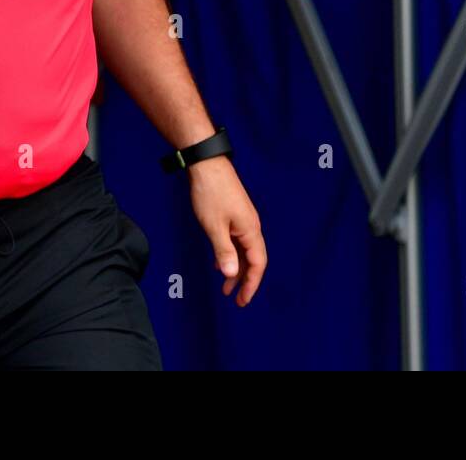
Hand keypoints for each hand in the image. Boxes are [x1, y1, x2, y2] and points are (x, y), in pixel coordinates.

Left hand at [188, 157, 265, 305]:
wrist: (207, 165)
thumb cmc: (211, 193)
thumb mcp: (214, 227)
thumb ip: (224, 252)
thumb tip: (231, 275)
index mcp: (250, 230)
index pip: (257, 264)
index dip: (251, 284)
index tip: (242, 300)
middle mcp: (251, 226)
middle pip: (253, 259)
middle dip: (244, 280)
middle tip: (234, 299)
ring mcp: (243, 219)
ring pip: (244, 250)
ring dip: (235, 268)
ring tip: (224, 285)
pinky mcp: (235, 214)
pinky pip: (237, 240)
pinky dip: (230, 254)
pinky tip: (219, 262)